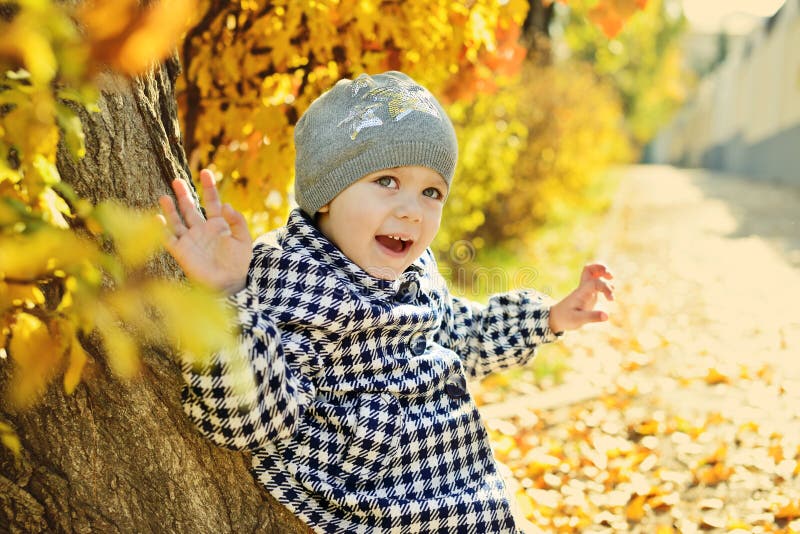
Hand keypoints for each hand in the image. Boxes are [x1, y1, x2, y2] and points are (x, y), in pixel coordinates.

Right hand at [158, 169, 252, 295]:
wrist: (232, 284)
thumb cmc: (240, 262)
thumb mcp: (243, 239)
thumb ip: (237, 221)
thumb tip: (226, 204)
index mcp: (218, 225)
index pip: (212, 201)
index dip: (209, 187)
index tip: (206, 172)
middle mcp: (202, 230)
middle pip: (190, 208)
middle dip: (184, 194)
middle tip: (177, 180)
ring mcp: (190, 240)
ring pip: (177, 221)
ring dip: (170, 209)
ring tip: (164, 196)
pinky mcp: (182, 252)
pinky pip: (168, 239)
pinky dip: (161, 229)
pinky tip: (157, 218)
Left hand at [548, 263, 613, 332]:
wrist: (556, 318)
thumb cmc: (565, 318)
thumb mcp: (577, 320)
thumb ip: (592, 317)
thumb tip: (606, 316)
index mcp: (581, 293)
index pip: (594, 282)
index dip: (605, 287)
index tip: (610, 300)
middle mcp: (583, 289)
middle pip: (589, 269)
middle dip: (602, 269)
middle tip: (611, 277)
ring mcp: (585, 290)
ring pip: (592, 274)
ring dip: (603, 275)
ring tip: (612, 287)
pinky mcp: (588, 295)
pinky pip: (595, 283)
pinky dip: (603, 283)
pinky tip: (609, 293)